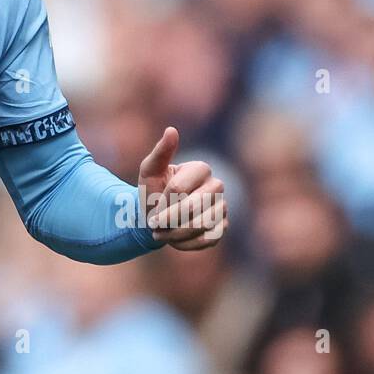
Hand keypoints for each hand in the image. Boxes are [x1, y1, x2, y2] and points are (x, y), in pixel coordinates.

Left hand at [137, 127, 225, 250]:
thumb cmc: (153, 190)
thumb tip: (172, 130)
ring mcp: (222, 207)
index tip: (151, 207)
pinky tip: (174, 240)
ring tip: (161, 232)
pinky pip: (208, 239)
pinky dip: (186, 243)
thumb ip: (161, 152)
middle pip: (191, 208)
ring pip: (200, 225)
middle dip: (168, 219)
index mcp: (201, 168)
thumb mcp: (150, 170)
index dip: (162, 201)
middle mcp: (217, 186)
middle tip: (153, 224)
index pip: (179, 188)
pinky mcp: (223, 227)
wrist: (156, 215)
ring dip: (175, 233)